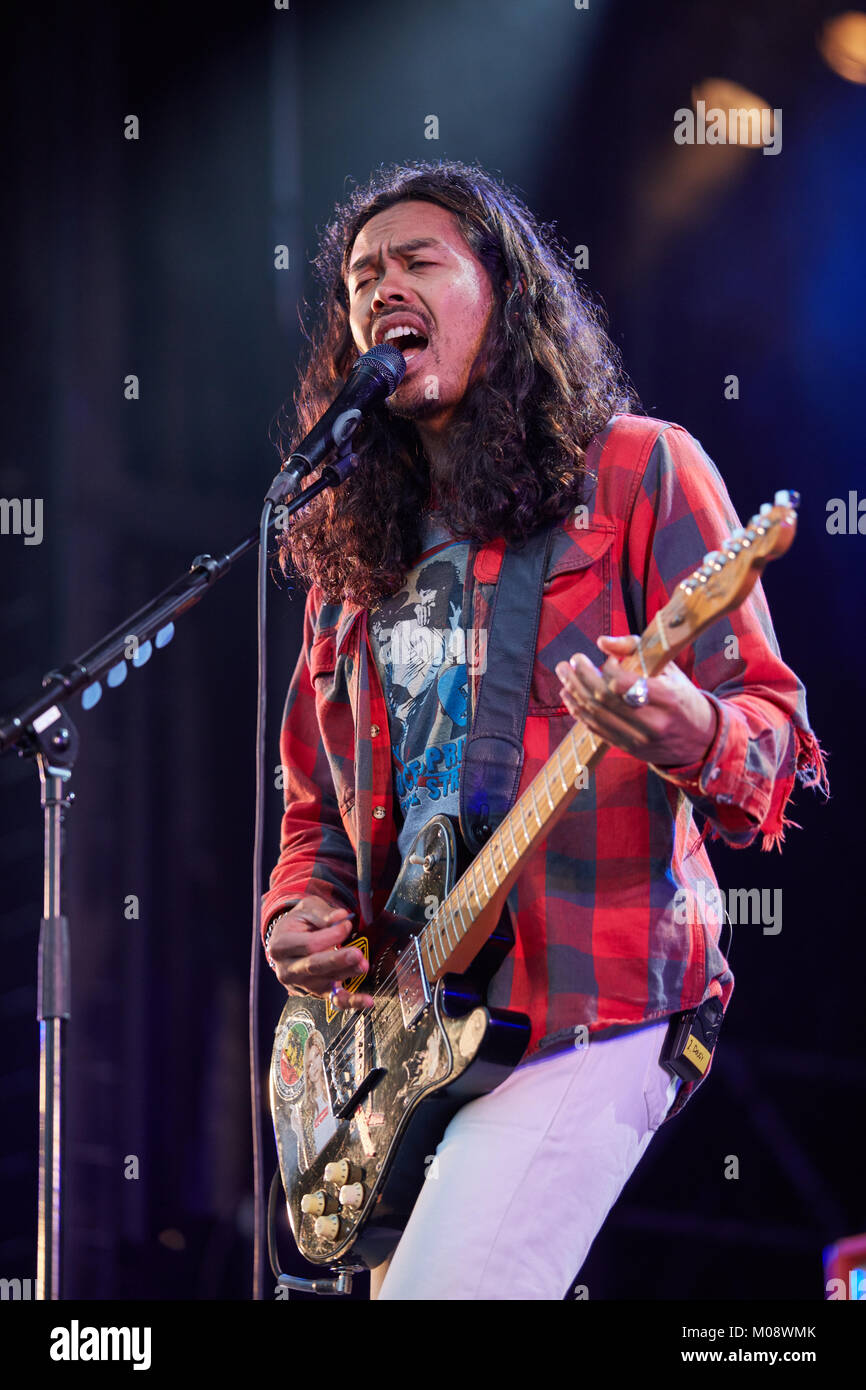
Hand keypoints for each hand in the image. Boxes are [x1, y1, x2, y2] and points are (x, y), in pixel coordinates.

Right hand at [267, 896, 373, 1009]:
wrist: (290, 940)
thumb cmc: (299, 923)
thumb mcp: (307, 909)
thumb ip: (323, 913)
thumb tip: (340, 917)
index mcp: (281, 946)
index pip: (308, 944)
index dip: (330, 936)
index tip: (346, 925)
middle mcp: (288, 969)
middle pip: (314, 966)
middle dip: (337, 960)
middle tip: (356, 954)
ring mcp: (301, 984)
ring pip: (326, 982)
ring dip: (347, 974)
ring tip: (364, 965)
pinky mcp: (317, 992)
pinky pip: (334, 1000)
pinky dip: (352, 1001)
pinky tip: (366, 1001)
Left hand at [555, 634, 717, 768]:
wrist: (699, 740)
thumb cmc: (681, 696)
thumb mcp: (669, 668)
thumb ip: (636, 649)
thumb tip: (602, 642)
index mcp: (666, 698)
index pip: (623, 685)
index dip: (604, 670)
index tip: (597, 658)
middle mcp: (652, 722)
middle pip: (604, 700)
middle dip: (580, 678)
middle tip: (568, 662)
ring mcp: (638, 739)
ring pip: (596, 715)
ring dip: (574, 693)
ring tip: (563, 675)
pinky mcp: (628, 748)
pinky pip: (596, 730)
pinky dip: (579, 711)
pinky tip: (569, 696)